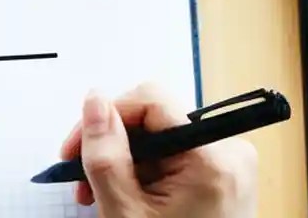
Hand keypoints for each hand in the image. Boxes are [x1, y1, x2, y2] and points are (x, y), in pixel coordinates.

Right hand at [60, 84, 257, 217]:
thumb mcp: (124, 210)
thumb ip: (105, 153)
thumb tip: (94, 101)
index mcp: (213, 157)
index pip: (151, 100)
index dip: (108, 115)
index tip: (77, 143)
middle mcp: (230, 151)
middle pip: (153, 118)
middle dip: (111, 144)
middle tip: (81, 178)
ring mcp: (229, 163)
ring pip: (159, 136)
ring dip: (123, 160)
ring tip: (99, 194)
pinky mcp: (223, 174)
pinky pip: (173, 154)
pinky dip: (143, 171)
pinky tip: (124, 195)